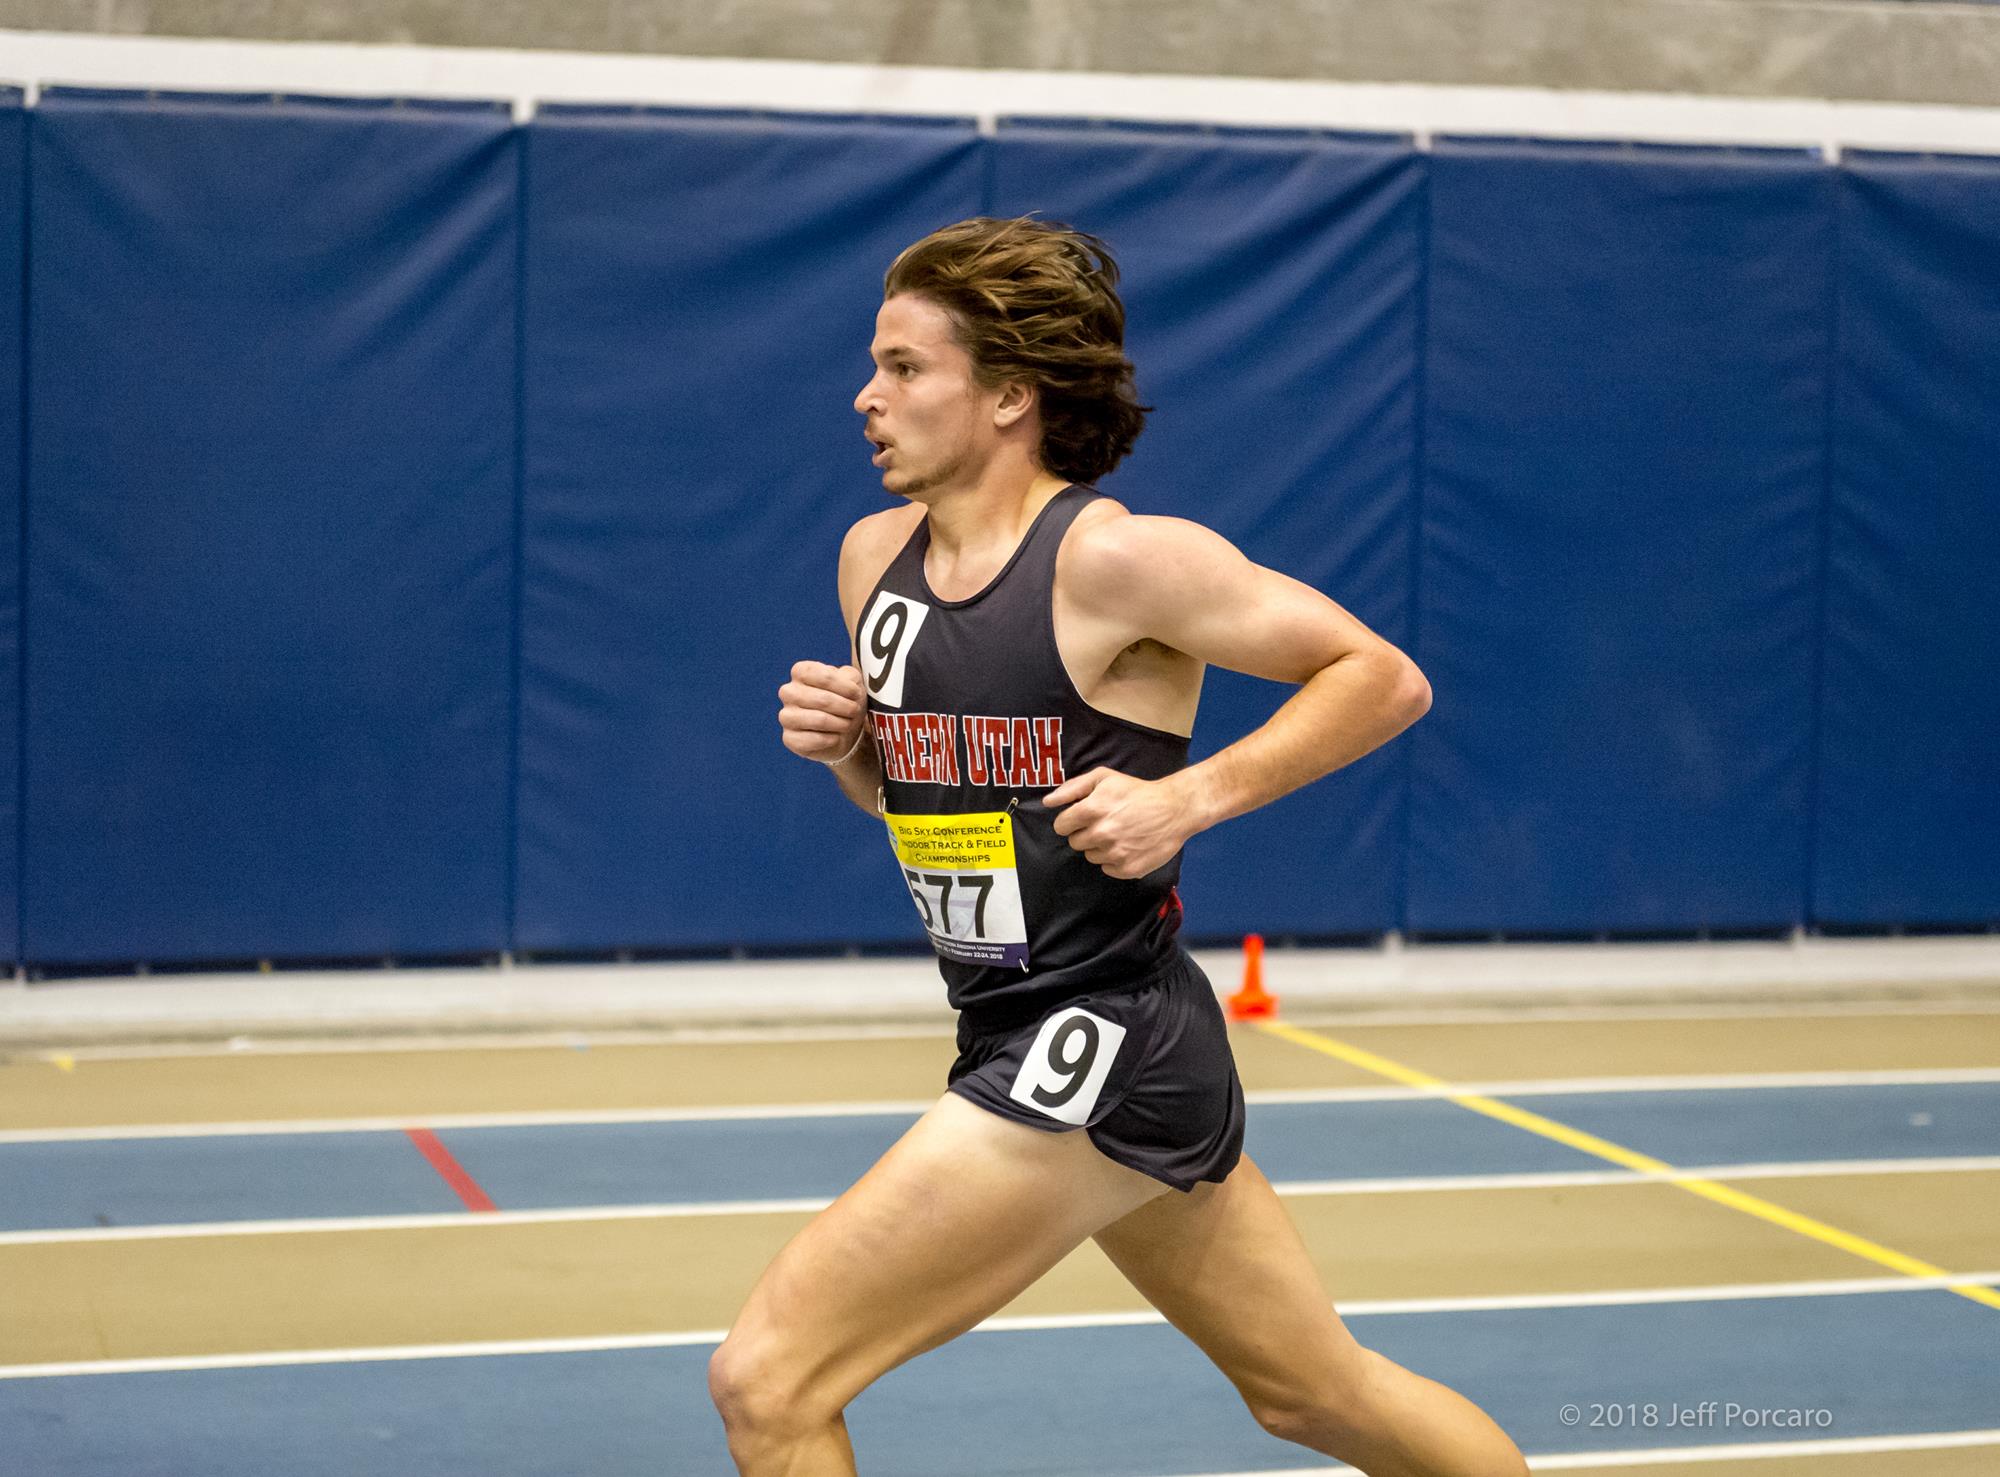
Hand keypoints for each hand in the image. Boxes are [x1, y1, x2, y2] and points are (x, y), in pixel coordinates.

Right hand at [778, 661, 866, 762]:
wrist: (841, 731)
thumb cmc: (844, 701)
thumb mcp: (852, 682)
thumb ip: (850, 676)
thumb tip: (846, 680)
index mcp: (801, 672)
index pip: (824, 676)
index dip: (845, 687)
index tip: (855, 693)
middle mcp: (788, 692)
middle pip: (823, 699)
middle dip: (846, 707)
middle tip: (855, 711)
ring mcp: (786, 716)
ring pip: (819, 720)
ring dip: (841, 723)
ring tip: (847, 723)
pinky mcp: (789, 738)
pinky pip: (813, 740)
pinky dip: (832, 739)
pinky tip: (836, 736)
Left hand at [1042, 767, 1198, 878]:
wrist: (1174, 809)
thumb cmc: (1137, 791)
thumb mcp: (1103, 778)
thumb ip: (1071, 789)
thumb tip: (1047, 802)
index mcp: (1092, 810)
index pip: (1061, 826)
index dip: (1070, 821)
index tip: (1083, 818)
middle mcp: (1101, 834)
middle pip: (1074, 842)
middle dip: (1085, 833)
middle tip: (1105, 823)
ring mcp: (1115, 854)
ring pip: (1090, 856)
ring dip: (1100, 846)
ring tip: (1119, 833)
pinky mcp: (1128, 869)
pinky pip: (1107, 868)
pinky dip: (1114, 859)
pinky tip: (1128, 845)